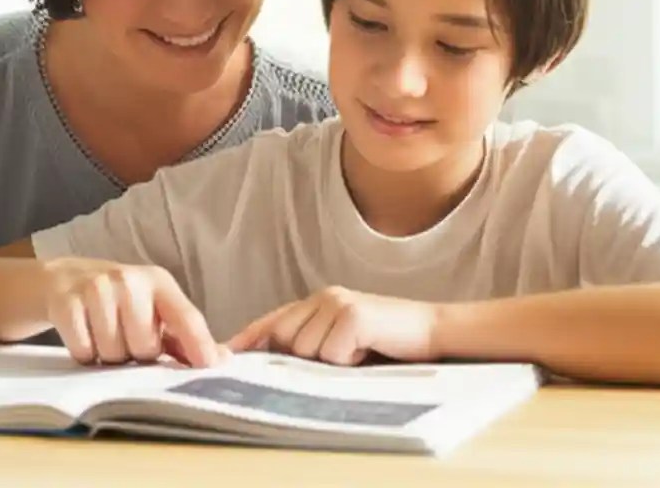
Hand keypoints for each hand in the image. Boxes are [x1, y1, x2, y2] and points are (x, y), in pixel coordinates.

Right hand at [42, 257, 226, 367]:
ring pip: (113, 354)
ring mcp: (96, 289)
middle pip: (145, 347)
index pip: (186, 317)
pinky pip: (83, 351)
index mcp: (159, 283)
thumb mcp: (152, 309)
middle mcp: (130, 280)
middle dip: (136, 354)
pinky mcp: (67, 302)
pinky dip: (84, 353)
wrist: (63, 279)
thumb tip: (222, 361)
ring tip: (105, 336)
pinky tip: (85, 335)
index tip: (209, 368)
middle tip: (126, 340)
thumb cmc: (120, 302)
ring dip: (108, 356)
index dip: (199, 345)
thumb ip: (184, 337)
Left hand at [227, 287, 440, 365]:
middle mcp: (324, 297)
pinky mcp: (353, 316)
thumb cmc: (389, 343)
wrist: (433, 333)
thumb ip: (313, 343)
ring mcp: (338, 304)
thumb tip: (275, 360)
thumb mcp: (345, 341)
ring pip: (305, 350)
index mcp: (319, 301)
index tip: (226, 353)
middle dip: (298, 359)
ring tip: (357, 354)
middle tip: (337, 360)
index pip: (274, 320)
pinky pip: (331, 354)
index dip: (249, 337)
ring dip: (327, 363)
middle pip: (283, 337)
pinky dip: (347, 362)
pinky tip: (367, 351)